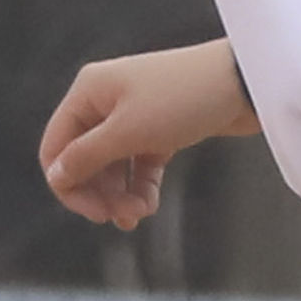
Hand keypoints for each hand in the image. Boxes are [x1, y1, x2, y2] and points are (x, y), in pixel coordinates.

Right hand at [36, 41, 256, 230]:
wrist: (244, 82)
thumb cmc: (183, 98)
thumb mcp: (127, 132)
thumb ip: (86, 157)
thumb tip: (55, 176)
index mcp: (88, 92)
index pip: (57, 148)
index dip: (68, 185)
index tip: (95, 213)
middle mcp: (105, 101)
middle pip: (84, 161)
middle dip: (101, 194)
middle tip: (123, 217)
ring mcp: (133, 114)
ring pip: (112, 166)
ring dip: (121, 195)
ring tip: (141, 213)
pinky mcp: (160, 127)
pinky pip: (138, 164)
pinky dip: (140, 186)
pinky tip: (149, 205)